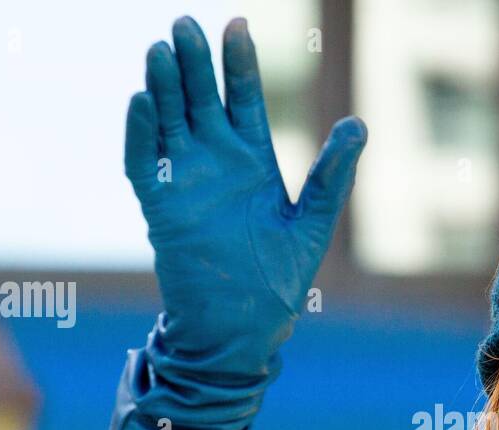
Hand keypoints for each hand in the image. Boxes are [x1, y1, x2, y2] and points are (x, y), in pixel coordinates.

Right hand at [125, 16, 364, 375]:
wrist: (242, 329)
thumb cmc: (279, 282)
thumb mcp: (311, 223)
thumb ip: (331, 175)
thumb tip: (358, 126)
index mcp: (252, 161)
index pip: (242, 98)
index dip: (238, 62)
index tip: (237, 24)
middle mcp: (216, 163)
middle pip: (200, 99)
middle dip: (194, 63)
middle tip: (185, 24)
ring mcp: (185, 182)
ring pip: (169, 121)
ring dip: (163, 86)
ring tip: (160, 49)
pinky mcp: (161, 207)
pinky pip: (144, 162)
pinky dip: (140, 133)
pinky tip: (142, 102)